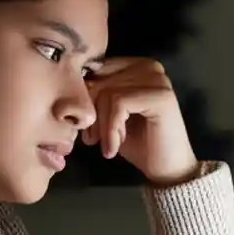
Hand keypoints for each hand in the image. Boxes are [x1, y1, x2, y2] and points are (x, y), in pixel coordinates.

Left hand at [84, 57, 200, 185]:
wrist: (167, 169)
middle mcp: (148, 66)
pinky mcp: (159, 96)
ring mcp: (157, 79)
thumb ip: (95, 96)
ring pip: (107, 92)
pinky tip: (114, 147)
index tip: (87, 130)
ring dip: (101, 125)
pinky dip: (110, 129)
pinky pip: (118, 103)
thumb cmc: (138, 143)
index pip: (96, 70)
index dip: (86, 99)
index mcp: (136, 65)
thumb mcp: (109, 116)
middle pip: (100, 80)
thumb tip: (67, 90)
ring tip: (107, 146)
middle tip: (92, 140)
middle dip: (91, 114)